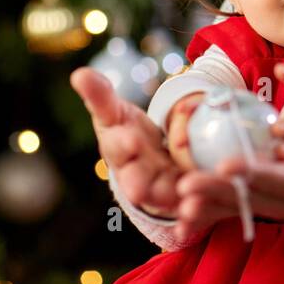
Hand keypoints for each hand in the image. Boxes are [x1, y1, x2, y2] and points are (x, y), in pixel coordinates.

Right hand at [70, 69, 238, 240]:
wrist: (148, 159)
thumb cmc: (126, 132)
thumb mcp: (115, 114)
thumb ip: (100, 96)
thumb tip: (79, 74)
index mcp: (119, 152)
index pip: (118, 148)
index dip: (124, 144)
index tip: (130, 139)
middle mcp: (137, 176)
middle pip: (138, 182)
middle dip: (140, 183)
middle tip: (142, 186)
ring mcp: (161, 191)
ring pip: (166, 198)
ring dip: (173, 199)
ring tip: (184, 197)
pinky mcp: (184, 199)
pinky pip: (189, 206)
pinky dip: (195, 209)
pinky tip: (204, 205)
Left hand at [185, 131, 283, 252]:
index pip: (277, 180)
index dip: (254, 174)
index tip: (228, 165)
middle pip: (246, 197)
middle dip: (215, 192)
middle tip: (184, 187)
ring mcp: (271, 207)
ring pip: (234, 207)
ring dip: (204, 205)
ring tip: (175, 203)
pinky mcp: (262, 206)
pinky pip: (231, 212)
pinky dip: (206, 215)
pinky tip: (180, 219)